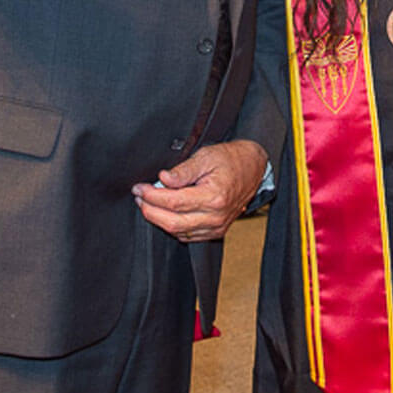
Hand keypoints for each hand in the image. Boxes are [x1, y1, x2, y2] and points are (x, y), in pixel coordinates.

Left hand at [134, 140, 267, 243]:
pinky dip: (172, 226)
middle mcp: (215, 216)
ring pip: (178, 231)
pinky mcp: (216, 231)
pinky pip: (187, 235)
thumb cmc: (231, 160)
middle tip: (140, 197)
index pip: (173, 202)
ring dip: (159, 219)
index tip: (140, 188)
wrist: (253, 169)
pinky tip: (165, 213)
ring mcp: (216, 226)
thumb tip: (163, 179)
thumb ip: (183, 170)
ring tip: (149, 203)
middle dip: (150, 210)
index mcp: (214, 197)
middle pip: (172, 222)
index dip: (152, 196)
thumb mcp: (206, 156)